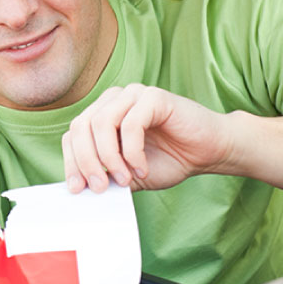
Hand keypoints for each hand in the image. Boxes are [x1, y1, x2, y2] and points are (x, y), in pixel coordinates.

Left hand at [62, 84, 233, 192]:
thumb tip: (79, 189)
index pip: (73, 134)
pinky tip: (141, 168)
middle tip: (99, 187)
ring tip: (125, 178)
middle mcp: (114, 100)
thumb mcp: (129, 174)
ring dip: (109, 157)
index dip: (72, 162)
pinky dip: (132, 152)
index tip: (78, 189)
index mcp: (103, 114)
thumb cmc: (171, 160)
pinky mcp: (153, 96)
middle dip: (86, 161)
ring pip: (101, 123)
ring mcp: (132, 94)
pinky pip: (131, 123)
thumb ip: (106, 176)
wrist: (210, 152)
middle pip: (81, 126)